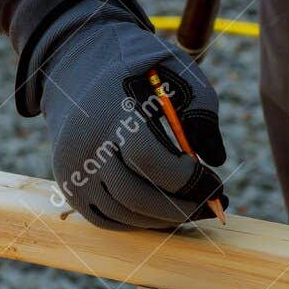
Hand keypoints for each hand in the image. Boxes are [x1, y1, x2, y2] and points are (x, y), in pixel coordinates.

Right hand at [33, 0, 225, 229]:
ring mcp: (73, 170)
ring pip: (123, 212)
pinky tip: (165, 212)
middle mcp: (84, 145)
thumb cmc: (135, 67)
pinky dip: (140, 222)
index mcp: (110, 112)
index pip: (150, 160)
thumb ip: (201, 109)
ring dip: (164, 219)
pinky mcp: (71, 186)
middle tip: (211, 206)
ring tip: (194, 209)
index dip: (188, 180)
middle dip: (181, 208)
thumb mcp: (174, 69)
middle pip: (135, 195)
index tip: (217, 184)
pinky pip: (107, 219)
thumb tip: (216, 160)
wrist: (76, 66)